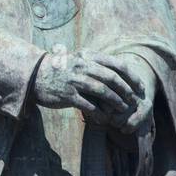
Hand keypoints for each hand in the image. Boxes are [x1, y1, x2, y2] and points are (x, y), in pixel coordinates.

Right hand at [34, 49, 152, 130]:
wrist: (36, 75)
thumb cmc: (61, 69)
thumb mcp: (79, 59)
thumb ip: (97, 64)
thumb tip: (118, 73)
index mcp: (89, 56)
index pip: (117, 65)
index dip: (132, 77)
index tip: (140, 87)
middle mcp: (83, 66)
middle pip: (112, 78)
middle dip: (126, 91)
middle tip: (134, 100)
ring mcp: (75, 81)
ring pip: (102, 91)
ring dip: (115, 102)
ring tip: (123, 110)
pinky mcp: (67, 95)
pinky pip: (88, 105)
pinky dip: (99, 113)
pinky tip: (105, 118)